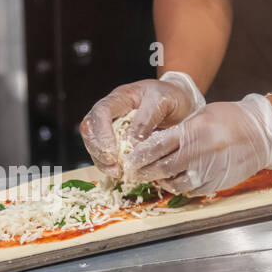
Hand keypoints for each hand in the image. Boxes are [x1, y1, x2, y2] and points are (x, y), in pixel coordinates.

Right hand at [79, 71, 204, 176]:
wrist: (181, 101)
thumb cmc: (171, 97)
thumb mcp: (163, 101)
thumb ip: (146, 119)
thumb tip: (131, 143)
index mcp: (120, 98)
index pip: (101, 112)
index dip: (102, 133)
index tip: (112, 151)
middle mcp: (111, 112)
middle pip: (89, 129)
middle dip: (97, 150)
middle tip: (113, 165)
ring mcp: (111, 127)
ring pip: (93, 144)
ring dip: (101, 161)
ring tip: (117, 173)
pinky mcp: (117, 141)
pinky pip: (105, 154)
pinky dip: (109, 166)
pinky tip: (120, 173)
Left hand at [126, 93, 271, 194]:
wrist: (261, 131)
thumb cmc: (230, 119)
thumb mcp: (202, 115)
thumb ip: (180, 130)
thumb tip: (155, 144)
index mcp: (193, 130)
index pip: (157, 145)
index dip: (140, 155)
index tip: (131, 160)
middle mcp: (199, 151)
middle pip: (162, 167)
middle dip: (145, 172)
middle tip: (135, 173)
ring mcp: (209, 169)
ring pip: (176, 182)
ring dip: (162, 182)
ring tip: (156, 179)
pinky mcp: (217, 182)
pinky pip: (192, 190)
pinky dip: (181, 188)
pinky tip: (177, 182)